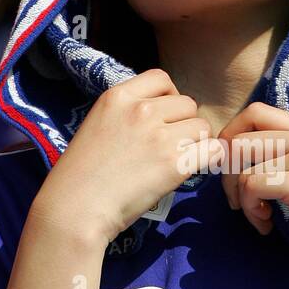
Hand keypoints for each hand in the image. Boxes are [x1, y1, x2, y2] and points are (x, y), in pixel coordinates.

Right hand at [33, 67, 223, 246]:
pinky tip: (193, 171)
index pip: (161, 79)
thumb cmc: (81, 177)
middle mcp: (141, 110)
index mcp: (117, 96)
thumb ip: (126, 115)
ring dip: (195, 144)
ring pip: (202, 127)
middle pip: (187, 104)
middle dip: (183, 124)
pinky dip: (208, 160)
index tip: (163, 118)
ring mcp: (159, 135)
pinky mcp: (174, 162)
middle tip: (170, 147)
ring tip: (177, 162)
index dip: (169, 98)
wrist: (75, 209)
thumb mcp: (97, 127)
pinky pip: (212, 150)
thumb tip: (161, 118)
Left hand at [216, 103, 288, 278]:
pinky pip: (252, 186)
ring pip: (243, 165)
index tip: (232, 169)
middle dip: (226, 170)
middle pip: (241, 135)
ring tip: (260, 217)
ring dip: (240, 197)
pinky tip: (267, 224)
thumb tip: (244, 163)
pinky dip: (251, 209)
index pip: (254, 112)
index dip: (231, 137)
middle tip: (236, 200)